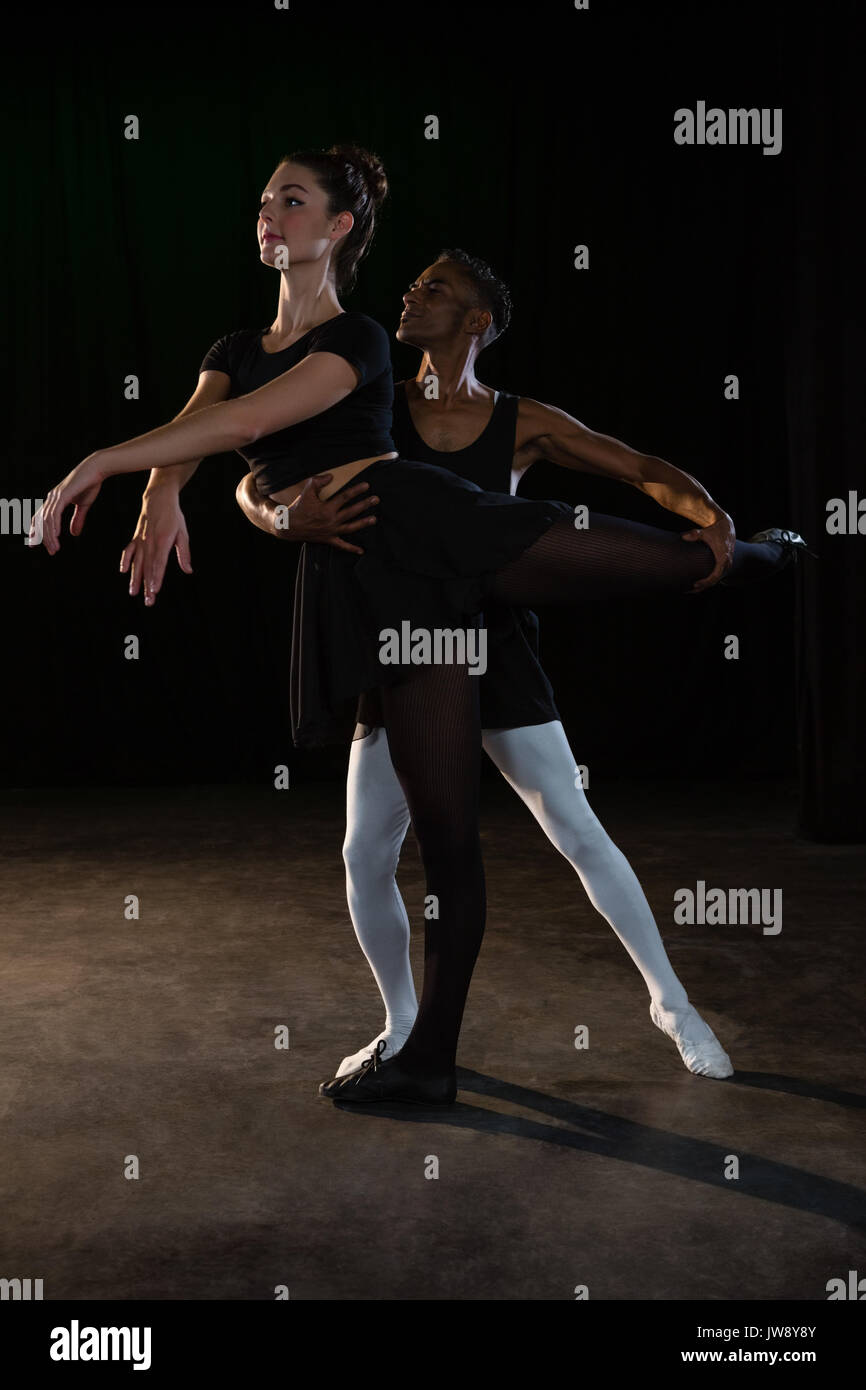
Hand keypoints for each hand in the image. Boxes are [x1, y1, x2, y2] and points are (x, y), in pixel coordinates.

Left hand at [29, 456, 104, 553]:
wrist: (96, 469)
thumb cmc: (90, 484)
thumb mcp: (84, 505)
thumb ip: (78, 519)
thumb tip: (74, 534)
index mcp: (54, 500)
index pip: (41, 517)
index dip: (38, 531)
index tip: (37, 544)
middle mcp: (51, 498)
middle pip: (41, 521)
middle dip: (43, 538)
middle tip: (50, 551)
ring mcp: (55, 496)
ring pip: (47, 520)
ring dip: (50, 536)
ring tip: (55, 548)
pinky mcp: (62, 496)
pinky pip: (54, 514)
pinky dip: (54, 526)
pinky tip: (56, 536)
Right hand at [120, 489, 191, 605]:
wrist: (158, 497)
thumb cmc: (174, 516)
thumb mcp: (183, 533)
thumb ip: (184, 553)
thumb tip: (188, 570)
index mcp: (162, 541)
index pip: (159, 564)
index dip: (156, 578)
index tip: (154, 590)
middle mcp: (149, 542)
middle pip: (148, 567)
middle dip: (147, 586)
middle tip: (148, 601)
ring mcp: (141, 540)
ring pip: (138, 562)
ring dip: (135, 578)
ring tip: (133, 592)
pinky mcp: (136, 537)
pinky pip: (129, 550)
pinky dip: (126, 560)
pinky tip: (123, 571)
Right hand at [238, 471, 378, 554]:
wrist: (288, 526)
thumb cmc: (298, 506)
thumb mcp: (306, 491)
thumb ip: (318, 482)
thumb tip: (331, 476)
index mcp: (327, 508)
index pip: (345, 497)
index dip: (356, 491)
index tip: (367, 485)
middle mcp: (331, 520)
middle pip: (352, 511)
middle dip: (365, 504)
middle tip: (376, 499)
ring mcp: (331, 531)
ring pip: (351, 527)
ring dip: (363, 523)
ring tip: (374, 519)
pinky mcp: (328, 539)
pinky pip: (342, 545)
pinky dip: (351, 549)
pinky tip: (361, 551)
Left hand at [682, 512, 734, 590]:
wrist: (727, 525)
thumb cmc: (716, 529)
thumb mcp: (706, 532)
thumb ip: (695, 534)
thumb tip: (683, 537)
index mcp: (723, 557)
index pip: (715, 576)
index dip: (705, 582)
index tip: (695, 584)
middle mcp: (726, 563)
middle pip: (715, 581)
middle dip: (703, 586)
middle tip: (688, 590)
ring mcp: (726, 564)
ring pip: (716, 579)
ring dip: (705, 585)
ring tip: (691, 589)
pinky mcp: (724, 563)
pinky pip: (717, 575)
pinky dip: (708, 580)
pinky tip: (699, 582)